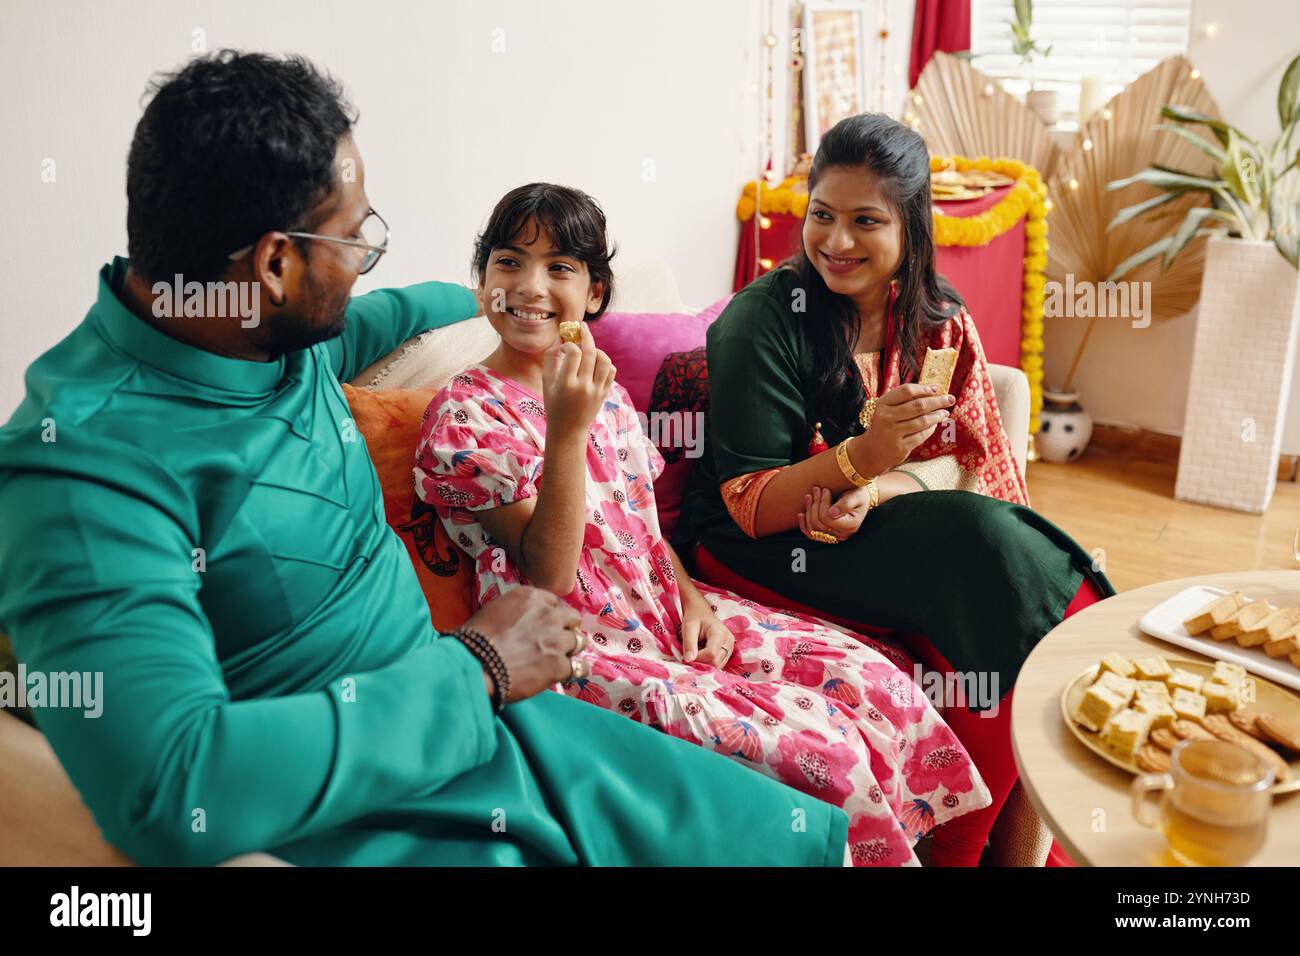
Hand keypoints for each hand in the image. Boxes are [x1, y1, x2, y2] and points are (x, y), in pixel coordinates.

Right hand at [460, 586, 588, 701]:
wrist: (475, 665)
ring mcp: (556, 639)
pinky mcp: (559, 664)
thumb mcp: (492, 612)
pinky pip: (580, 667)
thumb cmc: (473, 641)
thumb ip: (513, 613)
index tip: (546, 625)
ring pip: (579, 641)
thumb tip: (516, 623)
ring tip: (564, 659)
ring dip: (571, 650)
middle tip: (557, 641)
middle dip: (566, 629)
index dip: (551, 615)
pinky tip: (574, 674)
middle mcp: (547, 614)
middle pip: (571, 618)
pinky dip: (578, 670)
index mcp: (529, 597)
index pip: (552, 602)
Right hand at [541, 321, 615, 438]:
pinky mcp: (604, 394)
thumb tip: (560, 341)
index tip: (566, 346)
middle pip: (590, 353)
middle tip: (582, 328)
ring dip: (598, 350)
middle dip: (586, 336)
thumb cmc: (554, 404)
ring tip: (590, 349)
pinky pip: (611, 372)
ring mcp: (596, 391)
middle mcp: (583, 387)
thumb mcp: (547, 383)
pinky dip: (605, 363)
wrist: (568, 429)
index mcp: (566, 384)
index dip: (569, 344)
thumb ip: (551, 360)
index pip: (573, 353)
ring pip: (605, 361)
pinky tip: (596, 363)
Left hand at [680, 606, 734, 668]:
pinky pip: (719, 664)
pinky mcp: (728, 652)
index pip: (711, 654)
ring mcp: (730, 647)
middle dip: (701, 662)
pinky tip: (703, 654)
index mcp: (720, 632)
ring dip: (705, 663)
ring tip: (698, 651)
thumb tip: (689, 660)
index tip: (688, 653)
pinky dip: (709, 663)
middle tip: (691, 653)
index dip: (698, 658)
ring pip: (718, 666)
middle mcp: (729, 641)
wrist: (701, 613)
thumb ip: (689, 644)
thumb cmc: (694, 619)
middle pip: (715, 662)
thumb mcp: (688, 628)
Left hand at [797, 484, 870, 542]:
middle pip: (818, 523)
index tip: (825, 489)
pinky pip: (811, 534)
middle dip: (815, 504)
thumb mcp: (856, 496)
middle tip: (817, 489)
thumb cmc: (860, 495)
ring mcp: (833, 536)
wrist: (861, 499)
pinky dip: (804, 524)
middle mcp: (842, 534)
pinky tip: (800, 514)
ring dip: (808, 511)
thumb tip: (832, 513)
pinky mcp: (827, 534)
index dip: (822, 503)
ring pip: (812, 528)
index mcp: (850, 526)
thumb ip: (845, 504)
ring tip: (809, 496)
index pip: (827, 518)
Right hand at [850, 383, 954, 475]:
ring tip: (945, 413)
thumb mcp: (887, 409)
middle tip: (950, 399)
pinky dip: (930, 429)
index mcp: (883, 404)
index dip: (924, 389)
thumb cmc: (885, 425)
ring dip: (937, 416)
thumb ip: (904, 400)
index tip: (936, 389)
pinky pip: (921, 436)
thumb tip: (933, 391)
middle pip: (918, 406)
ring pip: (921, 421)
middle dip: (937, 401)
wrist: (871, 450)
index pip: (906, 391)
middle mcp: (886, 417)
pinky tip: (935, 425)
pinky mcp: (900, 447)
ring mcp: (892, 433)